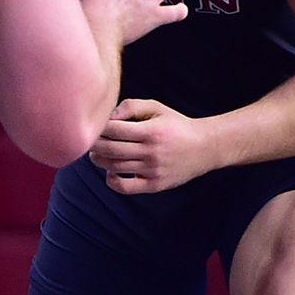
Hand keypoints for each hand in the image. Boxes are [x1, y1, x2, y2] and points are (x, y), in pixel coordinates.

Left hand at [90, 99, 219, 193]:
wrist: (204, 147)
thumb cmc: (176, 125)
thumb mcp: (157, 108)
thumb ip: (131, 106)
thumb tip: (109, 116)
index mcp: (151, 131)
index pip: (113, 130)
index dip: (98, 128)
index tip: (95, 126)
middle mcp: (151, 152)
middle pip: (110, 149)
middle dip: (94, 144)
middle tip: (90, 140)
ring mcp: (152, 170)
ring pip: (114, 167)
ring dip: (99, 160)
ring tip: (97, 153)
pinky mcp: (154, 185)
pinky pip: (125, 187)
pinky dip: (112, 180)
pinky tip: (111, 171)